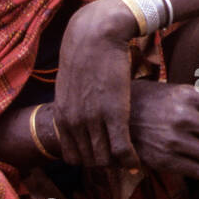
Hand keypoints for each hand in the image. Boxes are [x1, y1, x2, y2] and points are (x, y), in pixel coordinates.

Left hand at [53, 0, 141, 170]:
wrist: (96, 34)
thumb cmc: (86, 53)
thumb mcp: (70, 82)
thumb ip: (72, 101)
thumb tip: (76, 109)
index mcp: (61, 116)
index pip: (71, 156)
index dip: (88, 161)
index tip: (103, 157)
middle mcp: (74, 122)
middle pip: (89, 160)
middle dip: (105, 164)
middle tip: (120, 161)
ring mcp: (93, 119)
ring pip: (105, 158)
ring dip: (118, 164)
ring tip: (130, 160)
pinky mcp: (115, 114)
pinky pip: (122, 149)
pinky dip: (130, 160)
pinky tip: (137, 161)